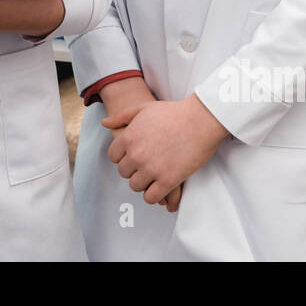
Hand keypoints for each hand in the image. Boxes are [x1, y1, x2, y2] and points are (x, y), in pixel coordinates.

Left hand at [101, 93, 228, 206]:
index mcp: (128, 137)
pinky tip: (161, 188)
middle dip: (133, 170)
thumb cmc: (174, 112)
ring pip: (136, 186)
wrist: (201, 119)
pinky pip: (151, 197)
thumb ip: (121, 117)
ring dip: (144, 183)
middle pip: (124, 173)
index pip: (113, 157)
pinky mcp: (168, 180)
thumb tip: (105, 123)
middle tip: (146, 165)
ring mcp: (152, 169)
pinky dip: (154, 195)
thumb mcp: (144, 108)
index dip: (123, 157)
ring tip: (154, 176)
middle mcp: (136, 155)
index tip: (134, 156)